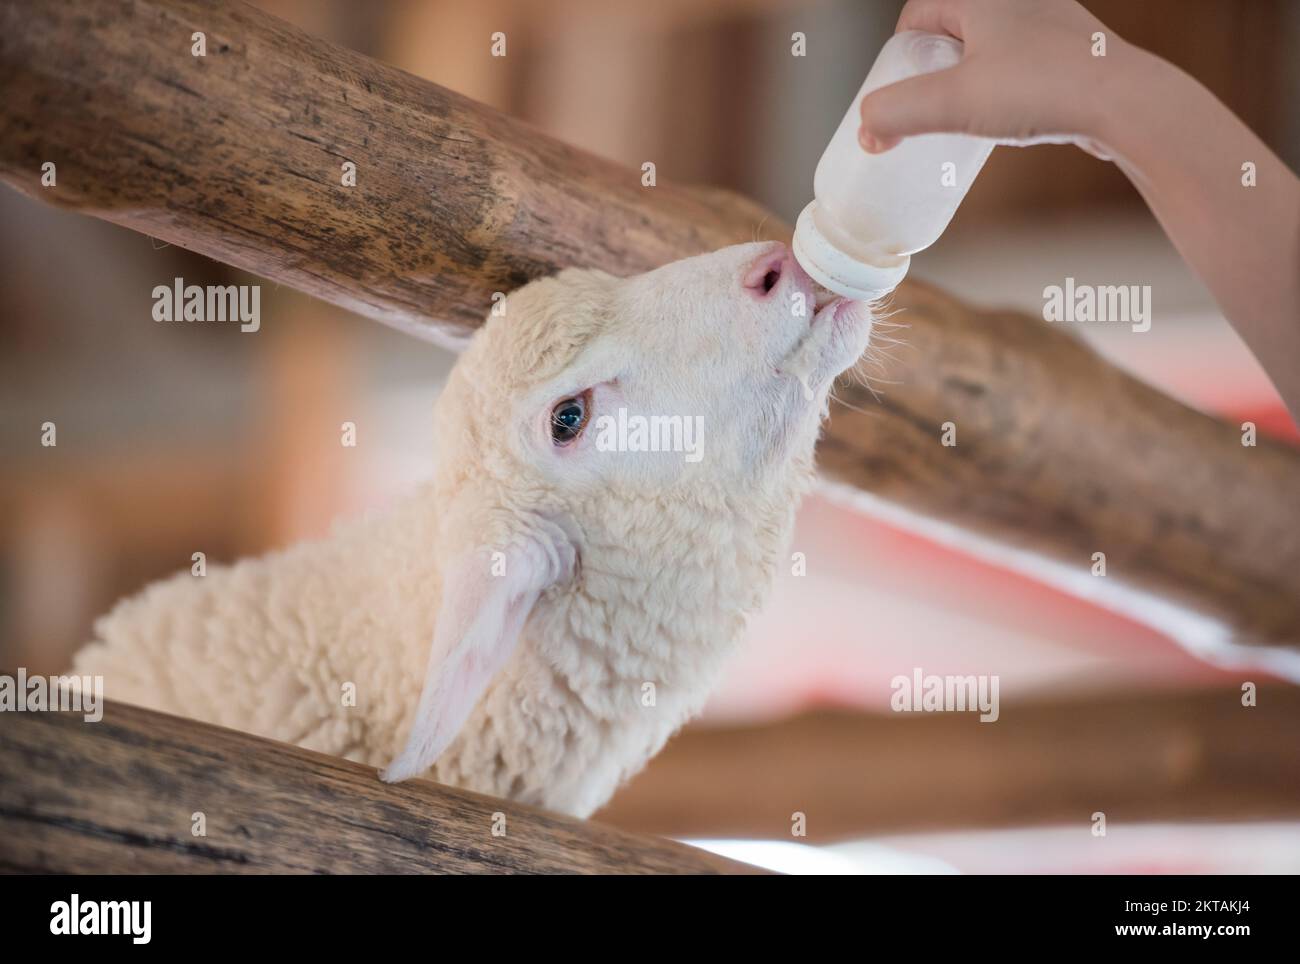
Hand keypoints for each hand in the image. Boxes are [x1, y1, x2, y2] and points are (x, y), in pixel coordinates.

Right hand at [857, 0, 1128, 156]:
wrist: (1125, 103)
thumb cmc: (1043, 90)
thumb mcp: (954, 103)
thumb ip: (898, 113)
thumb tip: (867, 129)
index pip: (918, 14)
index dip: (898, 56)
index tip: (894, 93)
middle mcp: (1017, 2)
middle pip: (952, 33)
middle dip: (931, 72)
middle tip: (922, 111)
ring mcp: (1050, 25)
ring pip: (989, 51)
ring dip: (969, 83)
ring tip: (962, 119)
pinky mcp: (1073, 55)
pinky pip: (1023, 67)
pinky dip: (1005, 92)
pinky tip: (1008, 121)